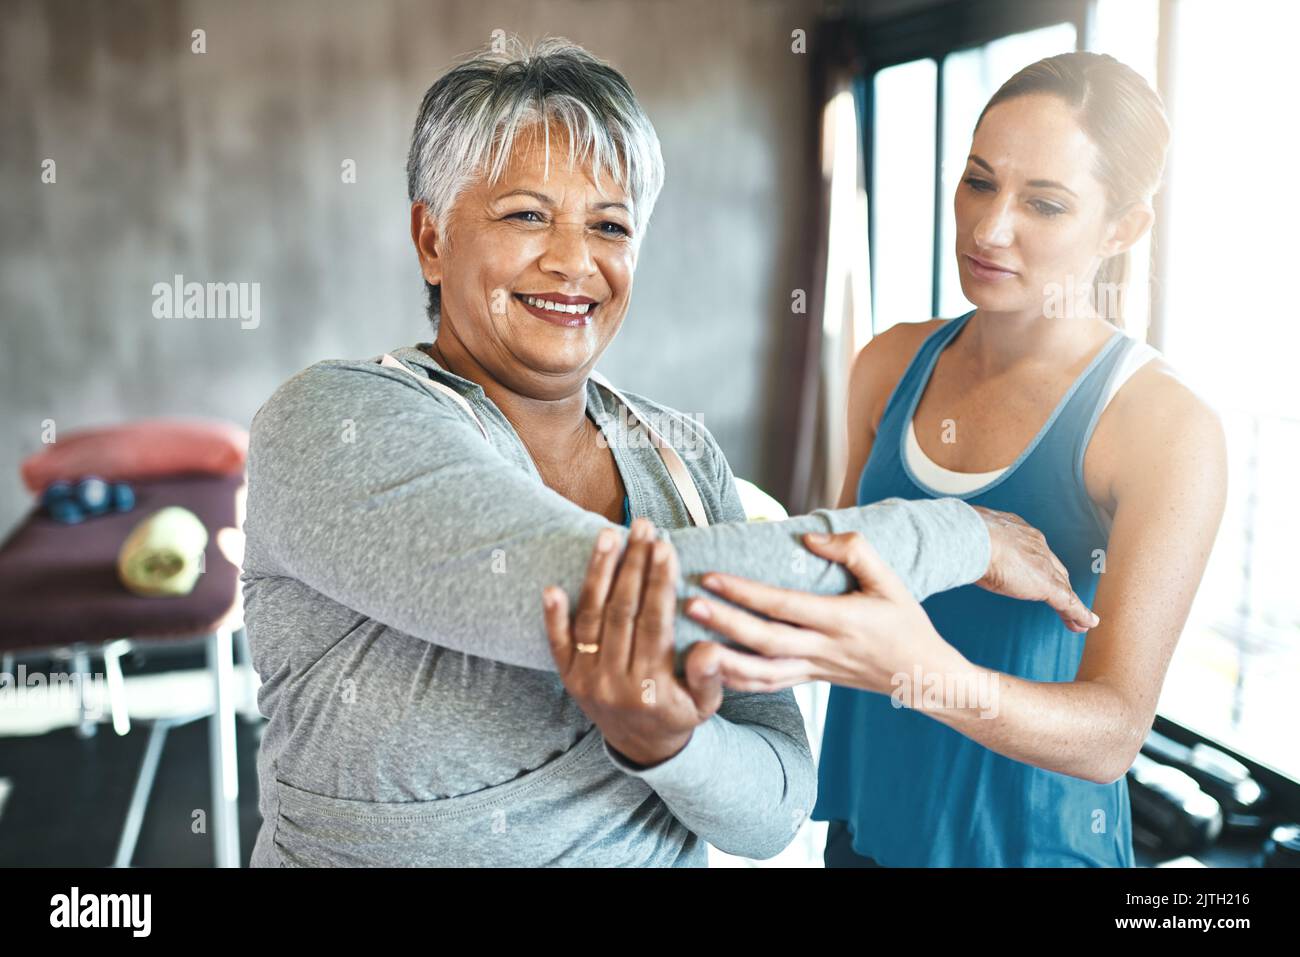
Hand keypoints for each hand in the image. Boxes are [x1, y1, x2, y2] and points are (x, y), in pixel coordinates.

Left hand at [543, 518, 724, 766]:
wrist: (641, 747)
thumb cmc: (678, 714)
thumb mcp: (705, 705)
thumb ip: (708, 677)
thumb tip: (709, 647)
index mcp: (649, 687)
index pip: (653, 623)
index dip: (658, 582)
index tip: (664, 546)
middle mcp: (613, 681)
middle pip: (621, 612)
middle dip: (632, 565)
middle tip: (641, 526)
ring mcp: (586, 679)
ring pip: (590, 617)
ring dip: (598, 573)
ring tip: (608, 535)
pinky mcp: (568, 677)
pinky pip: (558, 642)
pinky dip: (553, 616)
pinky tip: (552, 586)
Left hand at [685, 531, 961, 695]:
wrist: (923, 676)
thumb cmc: (906, 624)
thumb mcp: (891, 580)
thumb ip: (854, 550)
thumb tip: (809, 536)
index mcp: (841, 621)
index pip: (784, 606)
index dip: (745, 593)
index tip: (711, 578)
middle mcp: (824, 650)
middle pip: (764, 641)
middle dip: (724, 624)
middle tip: (688, 606)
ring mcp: (815, 670)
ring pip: (762, 674)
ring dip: (723, 660)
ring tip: (690, 644)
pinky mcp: (811, 682)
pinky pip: (769, 685)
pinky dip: (738, 681)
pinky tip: (712, 670)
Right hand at [972, 506, 1098, 632]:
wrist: (972, 537)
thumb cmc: (962, 535)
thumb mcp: (967, 538)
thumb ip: (968, 546)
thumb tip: (951, 548)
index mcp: (1016, 530)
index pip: (1034, 550)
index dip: (1038, 563)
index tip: (1034, 573)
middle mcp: (1035, 544)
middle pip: (1054, 568)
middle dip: (1060, 582)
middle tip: (1064, 597)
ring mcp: (1042, 564)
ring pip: (1064, 586)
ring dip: (1072, 604)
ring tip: (1081, 620)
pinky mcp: (1047, 584)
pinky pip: (1069, 602)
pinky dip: (1079, 614)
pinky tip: (1087, 624)